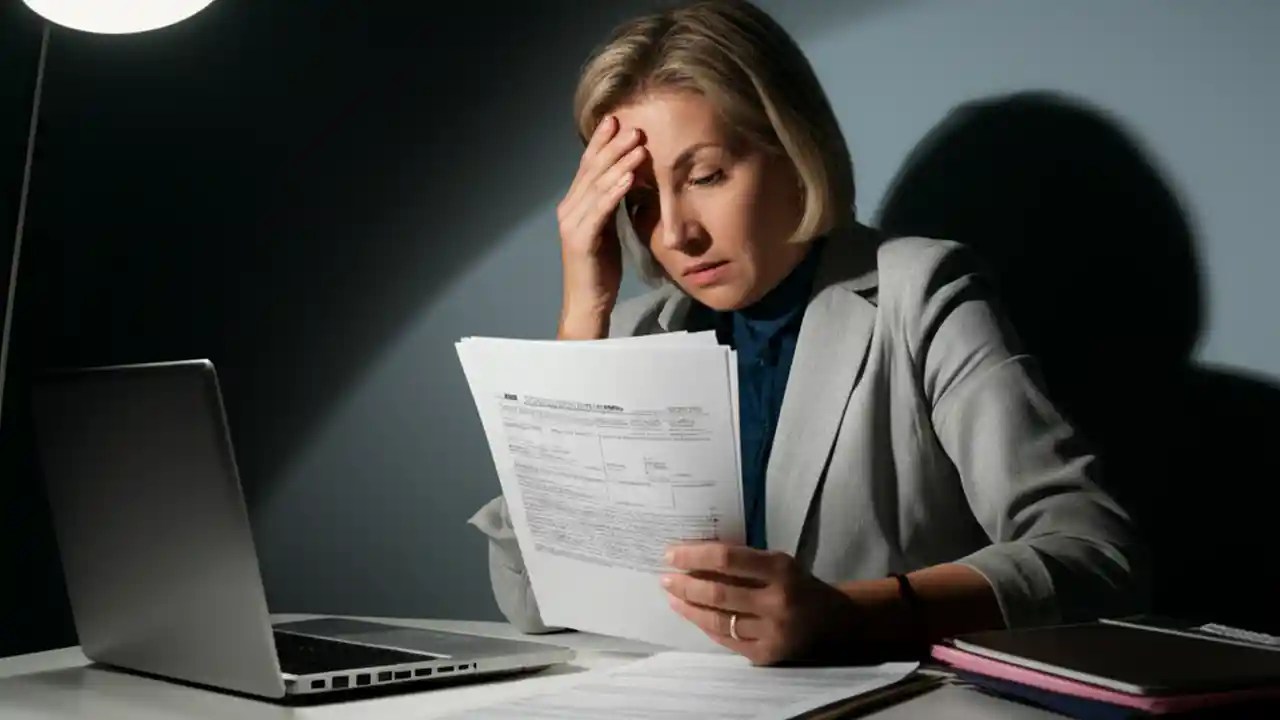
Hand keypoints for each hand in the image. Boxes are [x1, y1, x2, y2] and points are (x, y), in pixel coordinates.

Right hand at [555, 115, 647, 338]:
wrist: (588, 303)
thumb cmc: (600, 269)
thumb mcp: (608, 230)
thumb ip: (611, 205)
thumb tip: (628, 180)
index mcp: (575, 205)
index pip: (588, 167)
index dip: (601, 142)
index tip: (617, 120)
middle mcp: (569, 209)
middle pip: (592, 170)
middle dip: (613, 146)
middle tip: (634, 127)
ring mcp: (572, 223)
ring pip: (597, 186)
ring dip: (619, 164)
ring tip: (638, 146)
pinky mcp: (580, 239)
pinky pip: (600, 210)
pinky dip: (615, 191)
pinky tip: (629, 177)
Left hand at [661, 542, 858, 664]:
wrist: (832, 621)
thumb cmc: (798, 583)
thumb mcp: (777, 562)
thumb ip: (742, 560)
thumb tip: (694, 556)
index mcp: (780, 569)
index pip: (727, 559)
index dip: (694, 556)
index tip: (671, 553)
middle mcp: (776, 601)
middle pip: (717, 592)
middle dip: (685, 584)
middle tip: (666, 578)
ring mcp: (772, 632)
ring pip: (717, 620)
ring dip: (689, 608)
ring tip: (673, 596)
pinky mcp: (766, 655)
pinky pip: (726, 640)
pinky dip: (706, 626)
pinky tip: (693, 615)